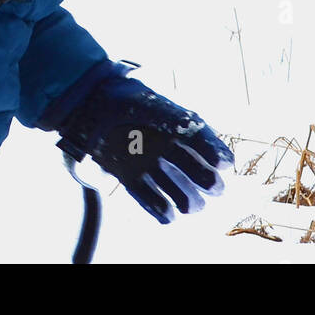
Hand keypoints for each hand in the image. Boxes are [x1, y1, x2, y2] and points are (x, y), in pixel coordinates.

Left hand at [56, 65, 232, 223]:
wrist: (88, 104)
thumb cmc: (122, 98)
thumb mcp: (152, 104)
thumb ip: (176, 118)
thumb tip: (202, 131)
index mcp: (173, 123)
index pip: (201, 140)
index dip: (215, 152)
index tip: (226, 165)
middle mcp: (164, 144)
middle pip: (191, 167)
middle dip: (206, 180)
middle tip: (215, 188)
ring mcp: (147, 160)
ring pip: (173, 185)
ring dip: (186, 198)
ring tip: (193, 207)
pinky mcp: (129, 175)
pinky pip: (146, 196)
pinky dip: (158, 208)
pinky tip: (169, 216)